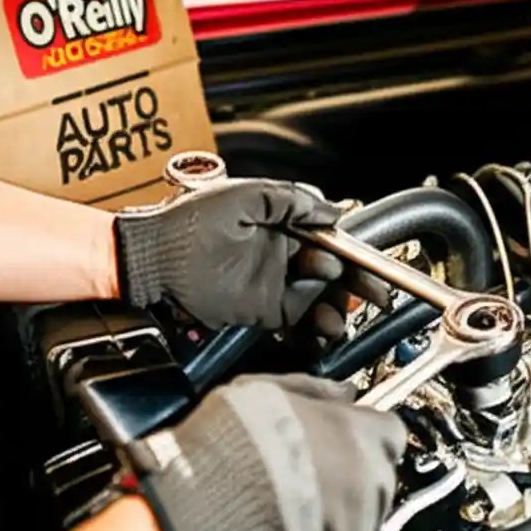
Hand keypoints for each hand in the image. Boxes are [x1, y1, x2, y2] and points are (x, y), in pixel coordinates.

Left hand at [114, 179, 389, 338]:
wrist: (154, 259)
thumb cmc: (192, 221)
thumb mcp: (245, 196)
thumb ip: (290, 201)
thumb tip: (331, 210)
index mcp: (284, 227)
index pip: (331, 240)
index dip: (355, 254)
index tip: (372, 266)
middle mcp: (285, 257)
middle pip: (334, 275)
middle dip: (357, 287)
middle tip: (376, 298)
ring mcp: (275, 286)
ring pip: (320, 302)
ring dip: (336, 312)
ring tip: (337, 321)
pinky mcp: (262, 312)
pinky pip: (297, 324)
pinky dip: (315, 332)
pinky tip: (324, 334)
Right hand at [135, 373, 406, 530]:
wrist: (208, 509)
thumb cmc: (231, 446)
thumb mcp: (265, 391)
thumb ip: (314, 389)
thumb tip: (343, 391)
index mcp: (357, 432)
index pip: (391, 430)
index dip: (367, 433)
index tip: (346, 436)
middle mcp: (370, 477)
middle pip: (382, 473)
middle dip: (357, 472)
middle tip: (317, 472)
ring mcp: (361, 523)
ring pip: (369, 513)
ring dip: (346, 509)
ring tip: (301, 505)